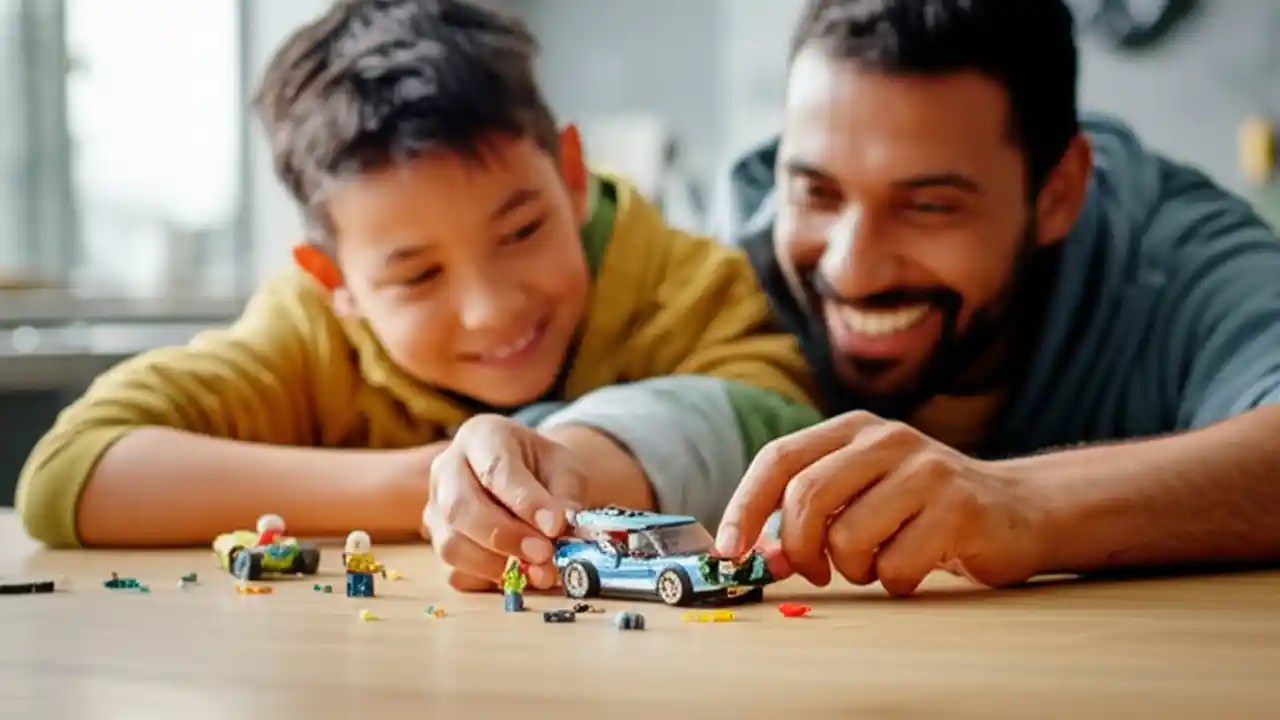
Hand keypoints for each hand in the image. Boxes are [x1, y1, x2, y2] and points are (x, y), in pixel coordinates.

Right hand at [424, 415, 585, 592]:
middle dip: (506, 537)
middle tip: (545, 554)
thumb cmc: (543, 468)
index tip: (554, 526)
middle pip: (461, 508)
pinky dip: (488, 580)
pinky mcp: (436, 541)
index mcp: (481, 436)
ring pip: (451, 544)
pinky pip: (454, 571)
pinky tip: (518, 575)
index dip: (525, 501)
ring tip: (538, 571)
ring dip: (497, 565)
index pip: (496, 468)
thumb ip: (566, 496)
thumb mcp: (565, 468)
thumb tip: (560, 528)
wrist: (526, 476)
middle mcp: (447, 468)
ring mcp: (435, 506)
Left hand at [715, 411, 1047, 595]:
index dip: (745, 506)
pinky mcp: (958, 508)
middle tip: (814, 572)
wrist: (1020, 509)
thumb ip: (809, 515)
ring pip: (847, 537)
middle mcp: (886, 438)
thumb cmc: (924, 509)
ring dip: (851, 570)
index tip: (729, 551)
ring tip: (877, 564)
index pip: (778, 459)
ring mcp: (925, 470)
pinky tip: (914, 568)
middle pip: (806, 497)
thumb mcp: (863, 495)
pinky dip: (893, 581)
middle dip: (798, 548)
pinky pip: (895, 565)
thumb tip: (754, 553)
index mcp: (852, 429)